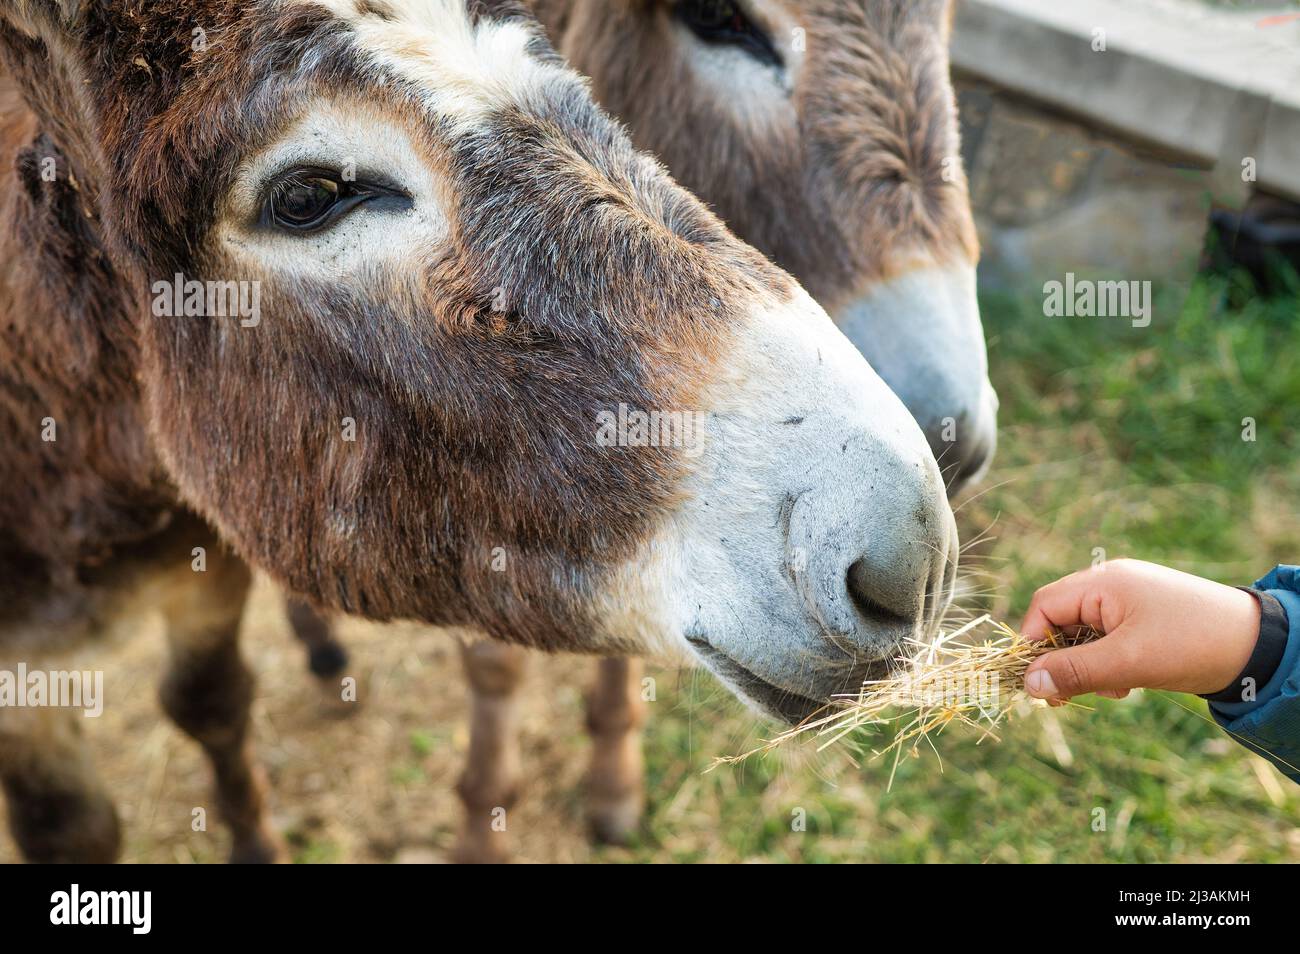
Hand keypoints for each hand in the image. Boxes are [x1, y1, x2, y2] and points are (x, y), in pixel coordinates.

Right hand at [1019, 559, 1261, 702]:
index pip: (1044, 607)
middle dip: (1063, 660)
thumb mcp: (1127, 662)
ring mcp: (1129, 600)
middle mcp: (1111, 584)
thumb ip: (1074, 671)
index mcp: (1103, 582)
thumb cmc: (1191, 645)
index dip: (1033, 644)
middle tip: (1069, 696)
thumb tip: (1028, 685)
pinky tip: (1127, 683)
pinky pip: (1108, 639)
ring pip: (1084, 634)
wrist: (1260, 646)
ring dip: (1088, 666)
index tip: (1037, 682)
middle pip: (1061, 620)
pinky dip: (1108, 663)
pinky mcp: (1144, 618)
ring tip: (1114, 689)